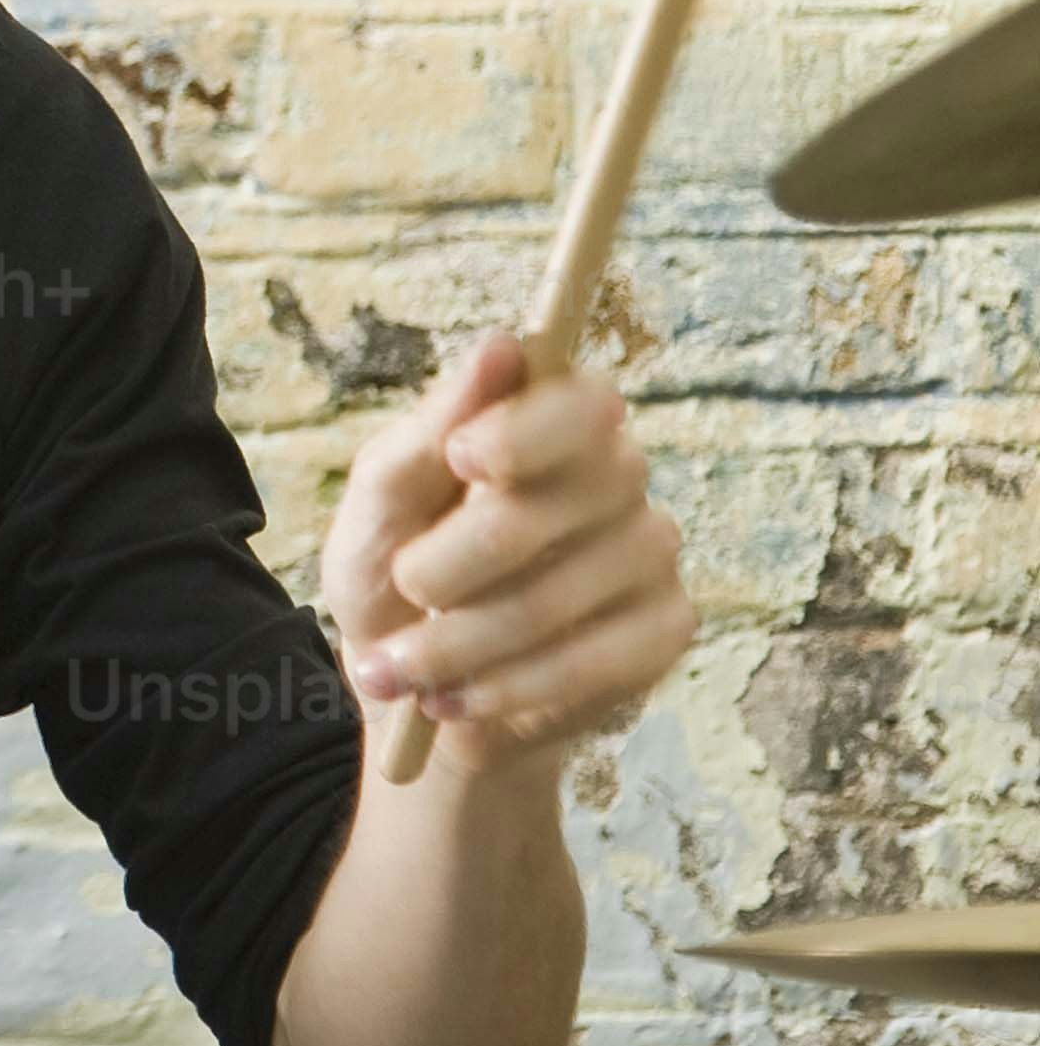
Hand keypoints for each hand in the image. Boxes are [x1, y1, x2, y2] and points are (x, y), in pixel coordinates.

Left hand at [323, 330, 693, 765]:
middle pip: (556, 506)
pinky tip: (453, 700)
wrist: (417, 692)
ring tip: (399, 669)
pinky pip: (592, 663)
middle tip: (401, 589)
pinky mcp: (665, 632)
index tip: (462, 459)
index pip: (578, 401)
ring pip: (559, 596)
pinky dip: (504, 688)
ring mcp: (650, 552)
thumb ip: (427, 436)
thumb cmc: (396, 579)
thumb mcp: (381, 510)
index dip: (524, 430)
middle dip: (451, 563)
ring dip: (458, 643)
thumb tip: (501, 346)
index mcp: (551, 423)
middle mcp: (617, 475)